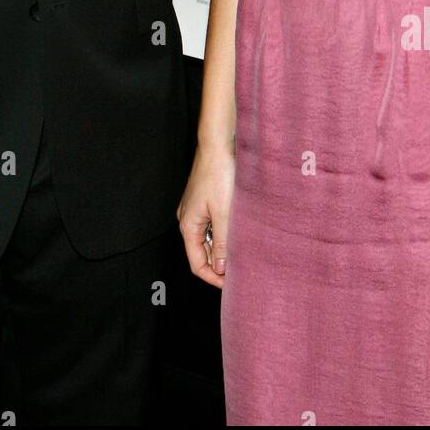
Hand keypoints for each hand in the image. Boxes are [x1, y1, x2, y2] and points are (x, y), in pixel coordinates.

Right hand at [177, 142, 234, 288]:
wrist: (217, 144)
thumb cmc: (219, 174)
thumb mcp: (224, 213)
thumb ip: (222, 243)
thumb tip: (221, 268)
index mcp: (188, 225)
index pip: (197, 263)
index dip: (213, 277)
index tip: (231, 285)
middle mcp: (188, 219)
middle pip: (201, 253)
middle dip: (219, 265)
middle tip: (240, 272)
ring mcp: (195, 209)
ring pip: (208, 239)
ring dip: (222, 249)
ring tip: (242, 255)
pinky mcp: (203, 200)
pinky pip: (211, 226)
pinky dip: (223, 234)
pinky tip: (237, 234)